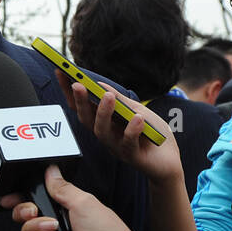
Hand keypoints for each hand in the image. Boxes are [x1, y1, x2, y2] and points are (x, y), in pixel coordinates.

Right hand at [1, 164, 146, 230]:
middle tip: (34, 211)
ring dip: (37, 229)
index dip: (23, 197)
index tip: (10, 197)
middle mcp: (62, 226)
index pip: (40, 199)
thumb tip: (51, 171)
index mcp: (71, 208)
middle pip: (27, 215)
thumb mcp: (85, 202)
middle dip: (25, 210)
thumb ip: (62, 188)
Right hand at [58, 72, 182, 185]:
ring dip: (103, 113)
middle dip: (80, 102)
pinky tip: (137, 118)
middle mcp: (106, 134)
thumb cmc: (152, 133)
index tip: (61, 72)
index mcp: (105, 122)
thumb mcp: (137, 110)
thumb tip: (100, 86)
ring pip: (102, 132)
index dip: (69, 91)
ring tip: (107, 97)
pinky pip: (128, 143)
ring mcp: (116, 147)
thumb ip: (120, 101)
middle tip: (78, 85)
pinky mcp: (132, 156)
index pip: (83, 106)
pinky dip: (132, 130)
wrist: (170, 159)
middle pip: (86, 119)